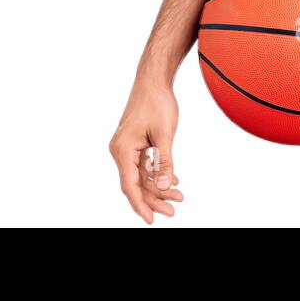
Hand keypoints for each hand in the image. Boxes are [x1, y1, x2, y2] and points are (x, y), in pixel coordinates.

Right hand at [109, 81, 182, 223]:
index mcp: (123, 149)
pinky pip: (143, 165)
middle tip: (173, 210)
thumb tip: (164, 187)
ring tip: (178, 197)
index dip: (141, 205)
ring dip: (158, 187)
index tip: (152, 220)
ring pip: (141, 176)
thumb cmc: (157, 102)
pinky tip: (173, 181)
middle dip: (154, 198)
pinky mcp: (134, 143)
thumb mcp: (165, 134)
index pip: (130, 185)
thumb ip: (164, 163)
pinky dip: (157, 174)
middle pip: (135, 183)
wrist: (154, 80)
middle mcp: (120, 150)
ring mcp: (127, 147)